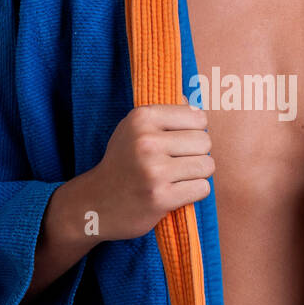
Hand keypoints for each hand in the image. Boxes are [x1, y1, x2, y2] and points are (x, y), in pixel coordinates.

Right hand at [87, 98, 214, 241]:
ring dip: (197, 174)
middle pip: (204, 141)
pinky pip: (202, 188)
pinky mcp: (160, 197)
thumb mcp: (133, 129)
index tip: (178, 142)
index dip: (194, 131)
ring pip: (207, 165)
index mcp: (142, 118)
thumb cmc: (123, 162)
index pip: (198, 118)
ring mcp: (154, 171)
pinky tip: (175, 192)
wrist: (96, 202)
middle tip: (177, 163)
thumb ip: (164, 114)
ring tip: (177, 177)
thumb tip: (193, 102)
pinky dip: (194, 192)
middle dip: (196, 154)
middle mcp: (147, 141)